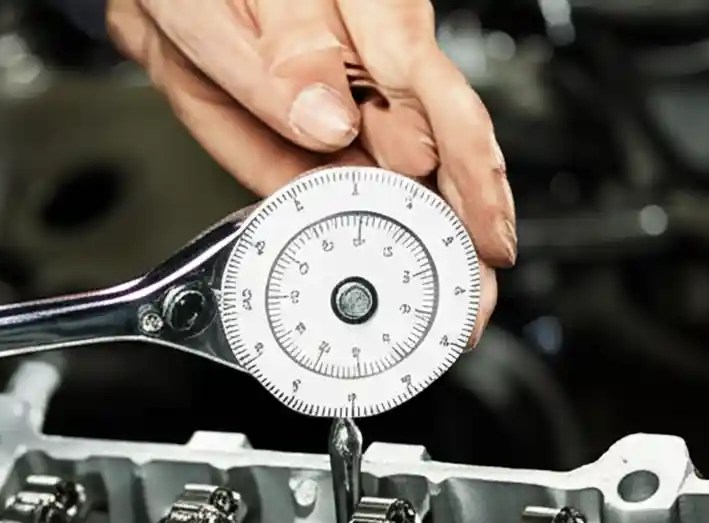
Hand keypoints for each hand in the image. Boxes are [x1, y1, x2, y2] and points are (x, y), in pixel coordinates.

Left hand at [107, 0, 514, 345]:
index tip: (485, 228)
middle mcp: (369, 65)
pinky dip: (361, 236)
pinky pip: (340, 194)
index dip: (470, 167)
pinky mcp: (309, 144)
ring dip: (422, 247)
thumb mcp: (223, 3)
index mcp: (369, 15)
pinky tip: (383, 274)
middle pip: (438, 152)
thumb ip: (285, 56)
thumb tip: (330, 116)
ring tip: (446, 306)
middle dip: (462, 230)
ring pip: (400, 182)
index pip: (435, 97)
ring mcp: (344, 109)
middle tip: (473, 296)